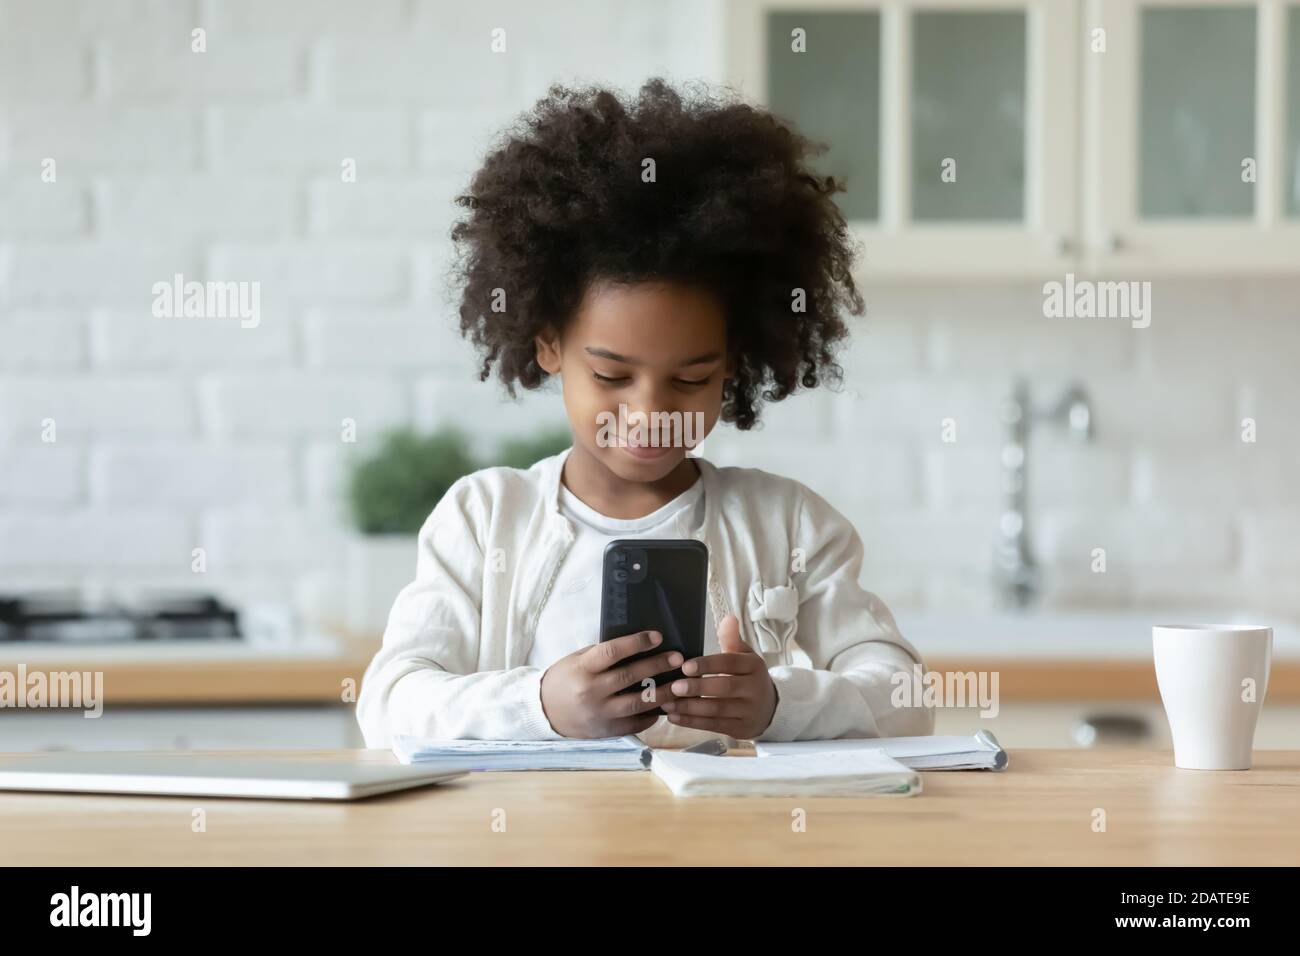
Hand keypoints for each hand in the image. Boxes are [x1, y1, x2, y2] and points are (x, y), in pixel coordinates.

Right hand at [539, 630, 683, 737]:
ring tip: (681, 684)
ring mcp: (600, 713)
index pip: (612, 652)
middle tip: (678, 658)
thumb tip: (638, 645)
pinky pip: (636, 723)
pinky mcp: (607, 730)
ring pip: (638, 703)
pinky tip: (666, 705)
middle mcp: (592, 691)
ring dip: (663, 692)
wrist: (545, 711)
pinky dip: (652, 714)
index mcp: (583, 669)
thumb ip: (603, 655)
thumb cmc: (565, 678)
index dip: (636, 643)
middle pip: (630, 676)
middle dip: (657, 665)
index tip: (657, 636)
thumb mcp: (578, 660)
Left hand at [661, 614, 777, 739]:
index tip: (685, 666)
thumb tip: (728, 618)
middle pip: (724, 688)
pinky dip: (693, 722)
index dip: (708, 664)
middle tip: (674, 687)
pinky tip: (674, 717)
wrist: (770, 708)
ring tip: (668, 703)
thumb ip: (732, 640)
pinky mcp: (741, 729)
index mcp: (754, 666)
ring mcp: (749, 711)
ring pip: (718, 710)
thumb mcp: (744, 656)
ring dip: (690, 708)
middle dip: (698, 688)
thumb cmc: (748, 677)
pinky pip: (714, 725)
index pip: (730, 663)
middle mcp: (754, 688)